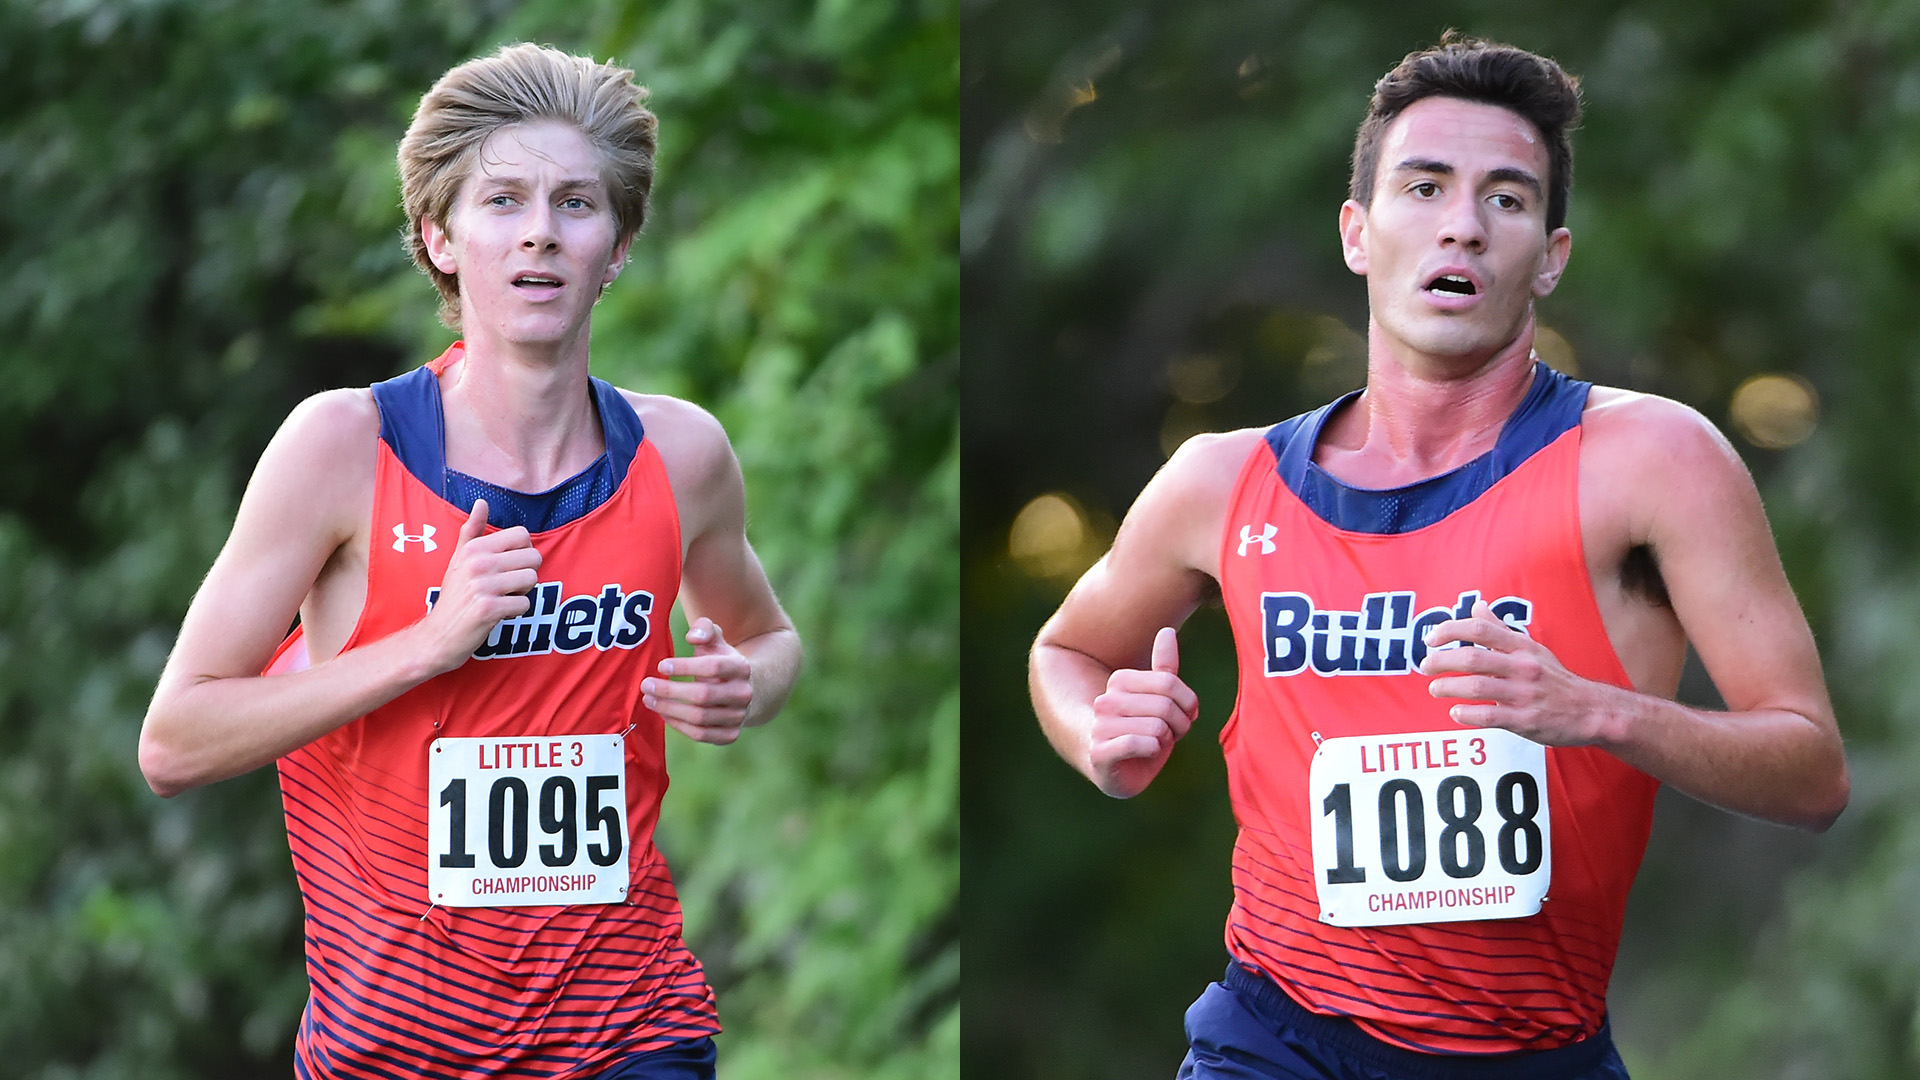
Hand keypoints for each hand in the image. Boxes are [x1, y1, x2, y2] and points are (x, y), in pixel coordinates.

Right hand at [418, 500, 540, 673]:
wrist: (438, 635)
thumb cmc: (454, 596)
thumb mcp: (459, 559)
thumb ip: (472, 531)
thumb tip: (481, 502)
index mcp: (474, 548)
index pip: (523, 535)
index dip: (522, 552)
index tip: (507, 566)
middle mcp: (478, 563)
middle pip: (533, 557)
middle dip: (526, 574)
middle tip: (505, 586)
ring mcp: (483, 586)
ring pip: (532, 580)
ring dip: (522, 593)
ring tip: (502, 598)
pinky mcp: (489, 609)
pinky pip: (525, 604)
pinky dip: (516, 611)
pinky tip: (498, 613)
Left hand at [643, 617, 753, 743]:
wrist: (746, 692)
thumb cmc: (721, 663)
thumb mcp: (716, 642)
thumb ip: (705, 629)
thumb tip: (692, 635)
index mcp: (742, 667)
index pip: (713, 667)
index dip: (686, 667)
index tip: (661, 665)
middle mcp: (744, 694)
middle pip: (703, 695)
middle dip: (670, 691)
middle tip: (646, 685)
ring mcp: (739, 717)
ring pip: (699, 718)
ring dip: (669, 709)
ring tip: (649, 699)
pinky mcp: (730, 735)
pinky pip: (700, 734)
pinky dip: (678, 725)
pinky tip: (663, 713)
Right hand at [1087, 627, 1199, 797]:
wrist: (1114, 770)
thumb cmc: (1139, 731)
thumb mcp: (1157, 699)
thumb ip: (1164, 669)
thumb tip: (1167, 631)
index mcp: (1119, 681)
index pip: (1169, 682)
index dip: (1187, 703)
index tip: (1183, 716)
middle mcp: (1106, 701)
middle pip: (1165, 706)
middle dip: (1179, 726)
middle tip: (1170, 736)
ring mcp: (1099, 727)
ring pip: (1157, 727)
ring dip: (1165, 742)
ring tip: (1154, 745)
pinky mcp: (1099, 753)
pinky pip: (1139, 744)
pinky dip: (1152, 752)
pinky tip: (1145, 755)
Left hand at [1420, 599, 1617, 745]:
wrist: (1592, 711)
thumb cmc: (1555, 678)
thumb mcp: (1532, 649)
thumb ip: (1502, 630)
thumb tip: (1478, 606)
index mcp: (1523, 647)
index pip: (1481, 628)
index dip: (1451, 629)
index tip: (1431, 638)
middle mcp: (1523, 667)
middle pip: (1472, 657)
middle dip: (1441, 660)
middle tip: (1425, 666)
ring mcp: (1525, 694)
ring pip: (1477, 686)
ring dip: (1448, 687)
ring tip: (1435, 688)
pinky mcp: (1526, 720)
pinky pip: (1490, 716)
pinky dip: (1467, 714)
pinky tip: (1456, 712)